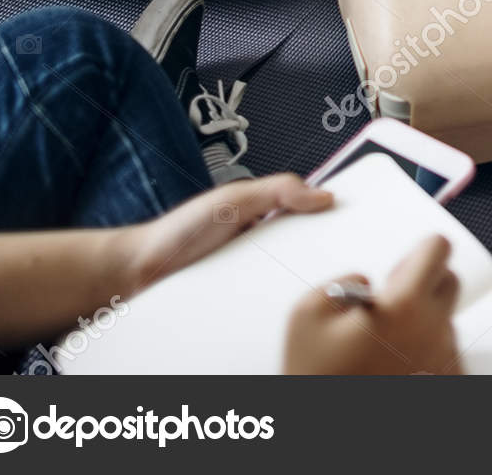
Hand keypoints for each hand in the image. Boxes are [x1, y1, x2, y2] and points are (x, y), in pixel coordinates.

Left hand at [118, 175, 332, 293]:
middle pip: (304, 245)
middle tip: (331, 256)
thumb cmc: (178, 231)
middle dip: (316, 250)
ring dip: (294, 277)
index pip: (308, 210)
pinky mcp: (242, 295)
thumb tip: (323, 194)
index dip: (330, 214)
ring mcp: (252, 268)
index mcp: (264, 210)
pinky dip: (276, 298)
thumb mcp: (232, 200)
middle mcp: (262, 239)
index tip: (351, 220)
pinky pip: (269, 297)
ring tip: (305, 280)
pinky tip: (281, 300)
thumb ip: (276, 190)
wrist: (140, 272)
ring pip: (288, 274)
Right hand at [283, 235, 463, 374]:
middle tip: (390, 303)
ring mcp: (444, 357)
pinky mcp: (447, 380)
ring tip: (381, 345)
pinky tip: (393, 365)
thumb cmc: (317, 380)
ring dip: (420, 321)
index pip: (439, 249)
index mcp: (405, 306)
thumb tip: (367, 282)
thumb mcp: (305, 314)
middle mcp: (434, 329)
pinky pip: (442, 352)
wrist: (330, 435)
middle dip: (422, 284)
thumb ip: (342, 280)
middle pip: (448, 281)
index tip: (403, 266)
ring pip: (443, 319)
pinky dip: (423, 352)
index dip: (419, 251)